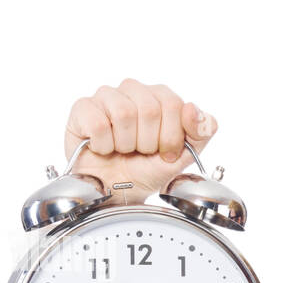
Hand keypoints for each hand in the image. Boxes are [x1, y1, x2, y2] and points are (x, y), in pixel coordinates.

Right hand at [63, 78, 217, 205]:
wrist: (117, 191)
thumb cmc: (147, 170)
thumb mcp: (184, 156)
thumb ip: (201, 132)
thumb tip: (194, 109)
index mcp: (161, 97)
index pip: (174, 104)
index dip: (171, 136)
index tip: (165, 152)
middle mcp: (134, 91)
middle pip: (149, 108)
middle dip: (149, 142)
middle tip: (141, 152)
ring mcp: (107, 96)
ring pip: (123, 113)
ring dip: (126, 144)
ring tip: (123, 150)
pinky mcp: (83, 108)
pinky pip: (98, 124)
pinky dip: (104, 145)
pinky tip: (104, 148)